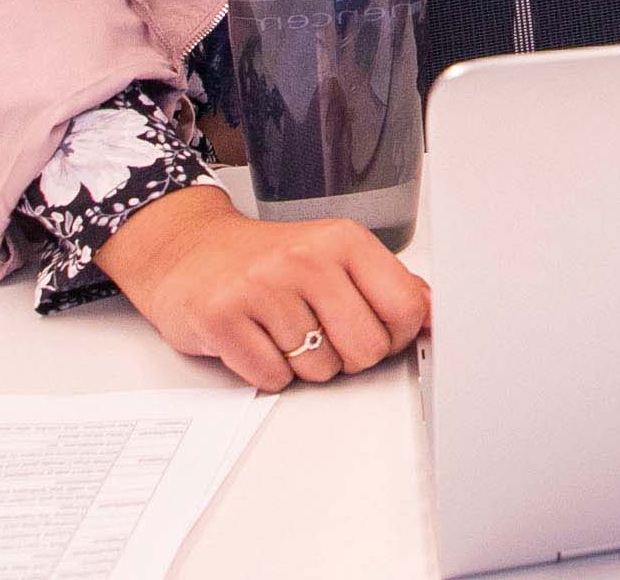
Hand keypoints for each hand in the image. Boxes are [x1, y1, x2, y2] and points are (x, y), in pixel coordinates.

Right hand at [93, 185, 430, 391]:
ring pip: (319, 370)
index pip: (404, 308)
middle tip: (324, 335)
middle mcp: (305, 259)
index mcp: (343, 240)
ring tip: (282, 330)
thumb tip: (432, 315)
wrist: (188, 251)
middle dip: (349, 357)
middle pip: (365, 349)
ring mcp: (262, 289)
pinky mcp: (223, 319)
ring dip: (304, 365)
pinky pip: (272, 378)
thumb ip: (385, 283)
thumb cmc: (266, 258)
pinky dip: (268, 372)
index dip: (396, 335)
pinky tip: (257, 340)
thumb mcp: (331, 254)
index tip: (378, 331)